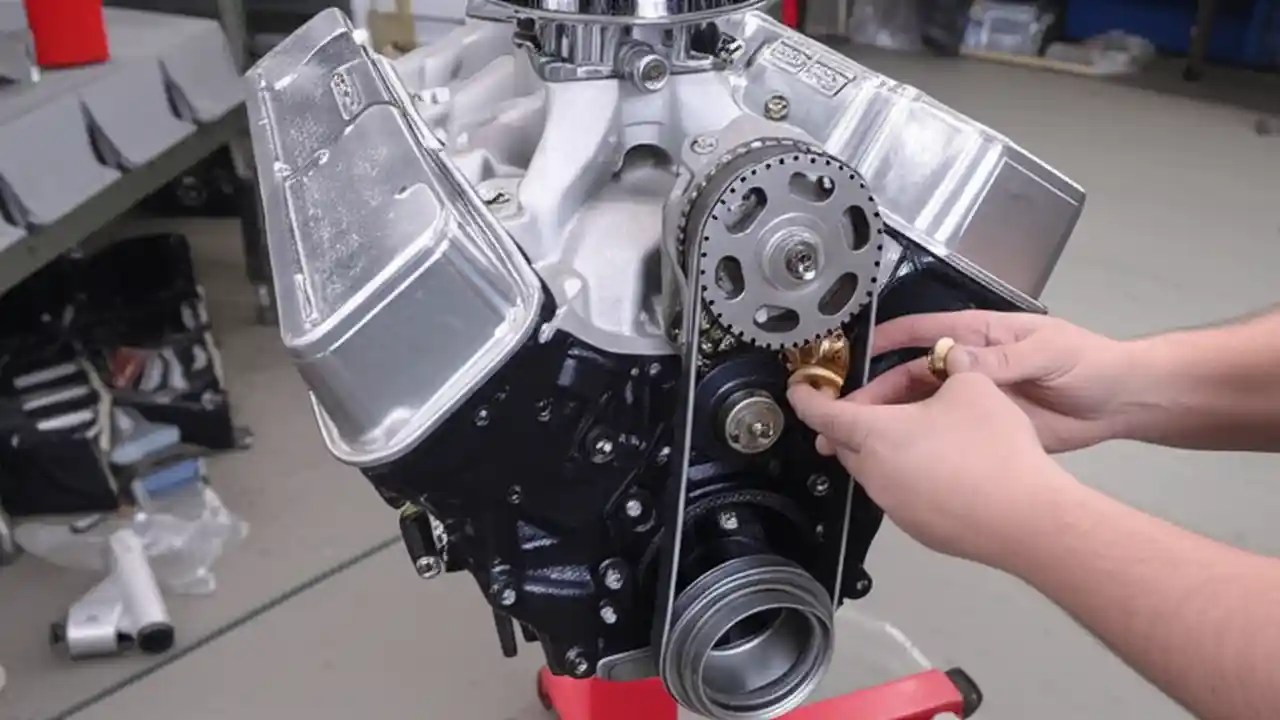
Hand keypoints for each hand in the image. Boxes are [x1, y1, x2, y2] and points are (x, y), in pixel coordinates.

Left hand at [789, 374, 1074, 567]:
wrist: (1028, 519)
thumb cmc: (993, 448)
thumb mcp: (974, 386)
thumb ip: (952, 366)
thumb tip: (951, 358)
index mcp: (875, 434)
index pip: (822, 414)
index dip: (806, 397)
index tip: (799, 388)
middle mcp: (874, 473)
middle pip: (844, 443)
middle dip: (850, 423)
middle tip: (876, 404)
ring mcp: (893, 506)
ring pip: (873, 470)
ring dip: (882, 450)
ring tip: (920, 432)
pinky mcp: (917, 529)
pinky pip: (900, 494)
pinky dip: (908, 476)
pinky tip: (945, 469)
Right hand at [855, 310, 1133, 452]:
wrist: (1122, 404)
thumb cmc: (1088, 364)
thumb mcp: (1048, 353)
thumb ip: (1002, 358)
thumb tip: (954, 357)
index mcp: (980, 338)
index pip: (923, 332)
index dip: (887, 340)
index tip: (854, 354)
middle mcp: (968, 367)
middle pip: (910, 377)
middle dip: (875, 394)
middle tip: (843, 417)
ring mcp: (974, 401)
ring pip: (921, 410)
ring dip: (889, 423)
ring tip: (857, 443)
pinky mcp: (983, 431)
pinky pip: (943, 436)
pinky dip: (917, 445)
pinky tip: (895, 460)